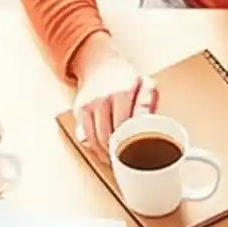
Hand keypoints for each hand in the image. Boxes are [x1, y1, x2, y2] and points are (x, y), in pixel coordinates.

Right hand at [70, 33, 157, 157]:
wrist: (101, 63)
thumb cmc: (125, 78)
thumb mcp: (145, 84)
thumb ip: (148, 103)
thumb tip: (149, 121)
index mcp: (121, 93)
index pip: (126, 128)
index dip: (132, 144)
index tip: (138, 154)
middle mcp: (102, 99)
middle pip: (109, 137)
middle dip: (119, 153)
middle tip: (129, 163)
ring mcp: (88, 105)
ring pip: (95, 140)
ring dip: (105, 155)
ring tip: (116, 162)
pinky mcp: (79, 110)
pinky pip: (85, 136)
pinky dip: (93, 148)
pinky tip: (103, 153)